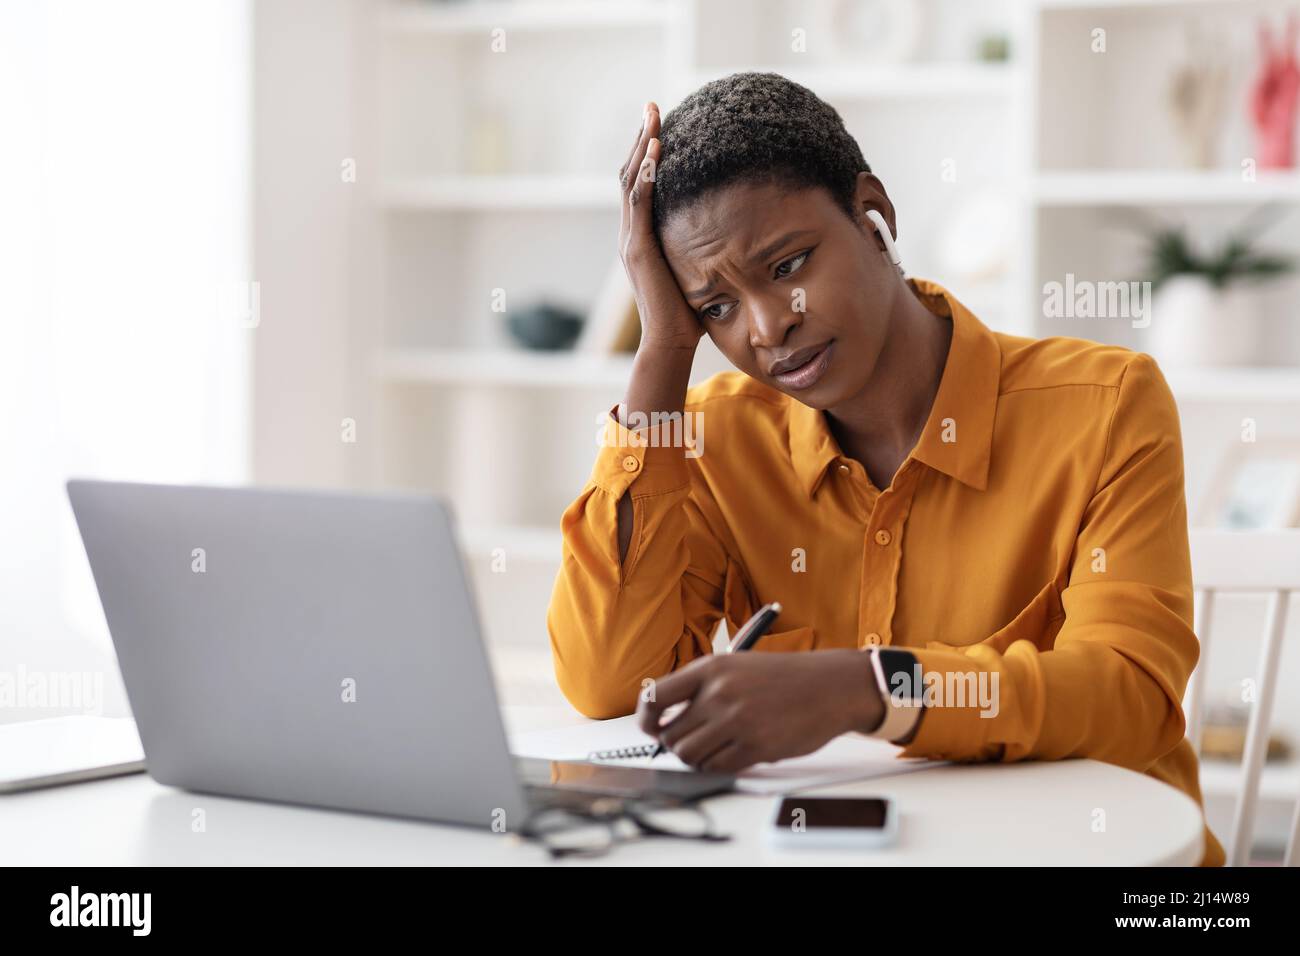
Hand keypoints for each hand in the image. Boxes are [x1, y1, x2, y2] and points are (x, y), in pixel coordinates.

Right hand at [618, 102, 703, 352]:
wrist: (670, 344)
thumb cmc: (688, 315)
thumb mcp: (695, 271)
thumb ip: (700, 249)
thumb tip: (728, 232)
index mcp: (641, 238)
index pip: (640, 185)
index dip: (646, 153)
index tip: (659, 125)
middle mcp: (630, 235)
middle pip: (630, 173)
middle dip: (640, 137)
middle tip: (652, 106)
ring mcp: (631, 241)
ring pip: (631, 181)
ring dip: (641, 146)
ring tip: (652, 115)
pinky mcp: (638, 249)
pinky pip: (639, 203)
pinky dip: (645, 174)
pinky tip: (655, 150)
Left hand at [636, 650, 884, 773]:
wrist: (829, 686)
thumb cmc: (783, 678)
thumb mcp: (736, 665)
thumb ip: (701, 687)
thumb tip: (663, 719)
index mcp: (710, 669)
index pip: (654, 697)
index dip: (645, 719)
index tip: (651, 728)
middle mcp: (719, 694)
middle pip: (669, 735)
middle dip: (676, 744)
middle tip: (693, 742)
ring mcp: (737, 721)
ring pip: (688, 756)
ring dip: (695, 759)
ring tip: (713, 750)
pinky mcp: (755, 747)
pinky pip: (717, 768)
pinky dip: (718, 767)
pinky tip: (732, 755)